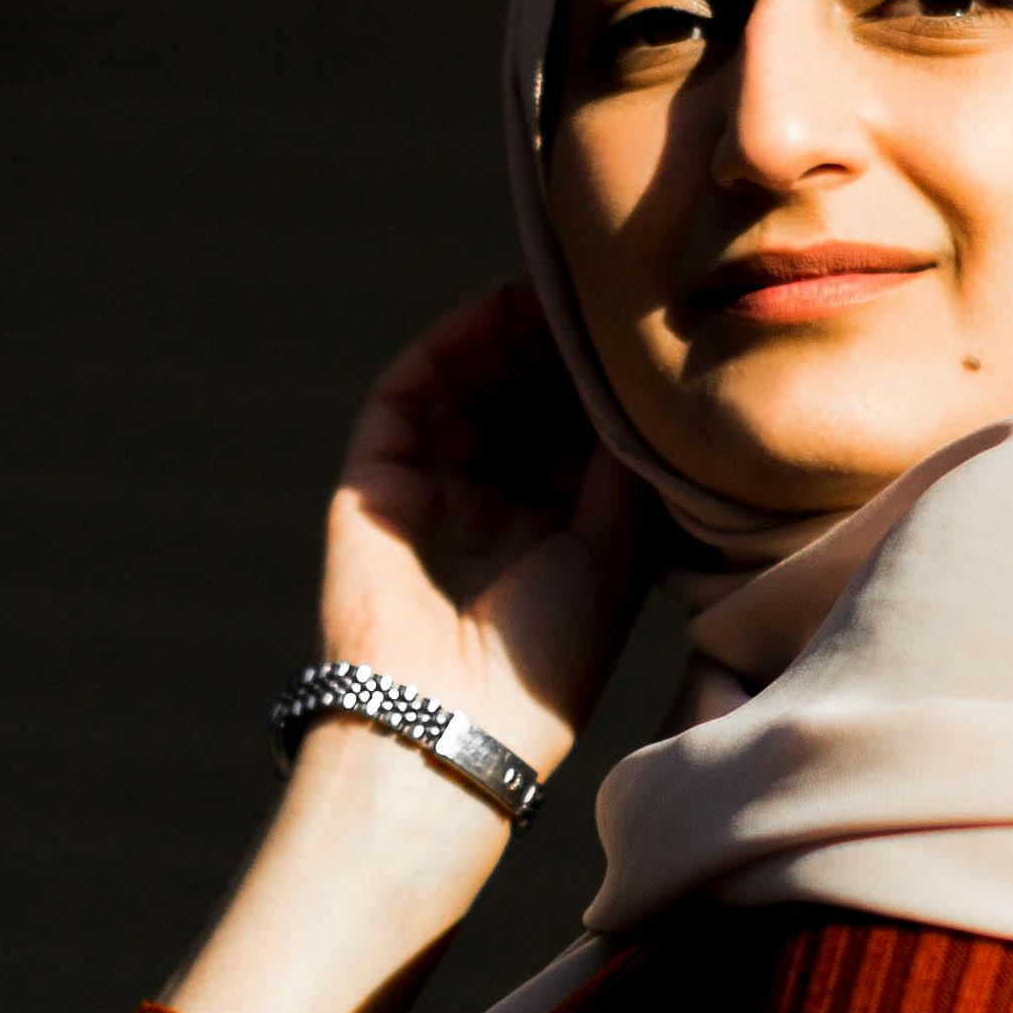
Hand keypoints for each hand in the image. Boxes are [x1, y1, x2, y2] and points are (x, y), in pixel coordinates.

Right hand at [312, 281, 646, 778]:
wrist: (454, 721)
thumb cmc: (548, 659)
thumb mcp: (610, 553)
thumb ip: (619, 465)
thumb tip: (636, 385)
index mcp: (546, 536)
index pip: (570, 437)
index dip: (597, 385)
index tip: (638, 332)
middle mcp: (485, 509)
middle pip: (517, 404)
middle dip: (553, 351)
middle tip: (596, 296)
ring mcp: (426, 494)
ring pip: (464, 390)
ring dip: (505, 339)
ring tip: (553, 292)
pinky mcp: (374, 484)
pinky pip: (406, 398)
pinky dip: (449, 349)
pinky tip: (496, 314)